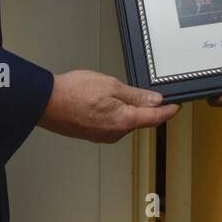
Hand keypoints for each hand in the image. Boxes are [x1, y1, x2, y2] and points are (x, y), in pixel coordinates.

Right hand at [38, 70, 178, 142]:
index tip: (176, 106)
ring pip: (124, 122)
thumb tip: (155, 101)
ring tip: (114, 92)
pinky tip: (103, 102)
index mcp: (123, 121)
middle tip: (145, 93)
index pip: (154, 118)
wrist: (46, 102)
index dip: (168, 111)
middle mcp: (115, 134)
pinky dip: (114, 114)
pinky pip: (111, 124)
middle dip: (144, 108)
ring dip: (127, 110)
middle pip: (139, 121)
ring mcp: (102, 136)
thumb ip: (135, 95)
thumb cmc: (74, 92)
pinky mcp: (92, 134)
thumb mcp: (111, 85)